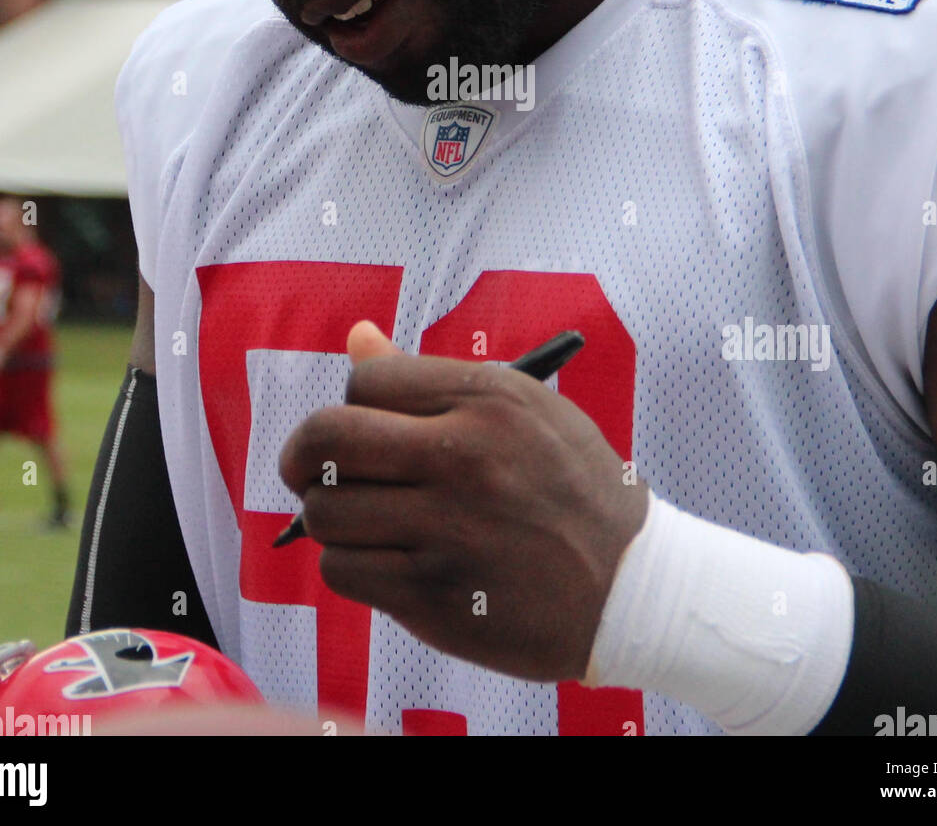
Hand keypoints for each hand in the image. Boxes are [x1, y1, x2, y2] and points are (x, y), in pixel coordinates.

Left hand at [278, 321, 648, 682]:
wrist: (632, 585)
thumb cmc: (571, 487)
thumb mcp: (521, 409)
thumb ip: (431, 378)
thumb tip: (357, 337)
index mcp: (487, 400)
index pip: (365, 381)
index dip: (353, 403)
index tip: (364, 428)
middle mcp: (463, 459)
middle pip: (325, 440)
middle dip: (303, 455)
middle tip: (312, 470)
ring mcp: (447, 533)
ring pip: (325, 513)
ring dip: (331, 517)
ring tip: (366, 520)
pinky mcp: (435, 599)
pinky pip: (342, 571)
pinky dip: (351, 565)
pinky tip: (387, 560)